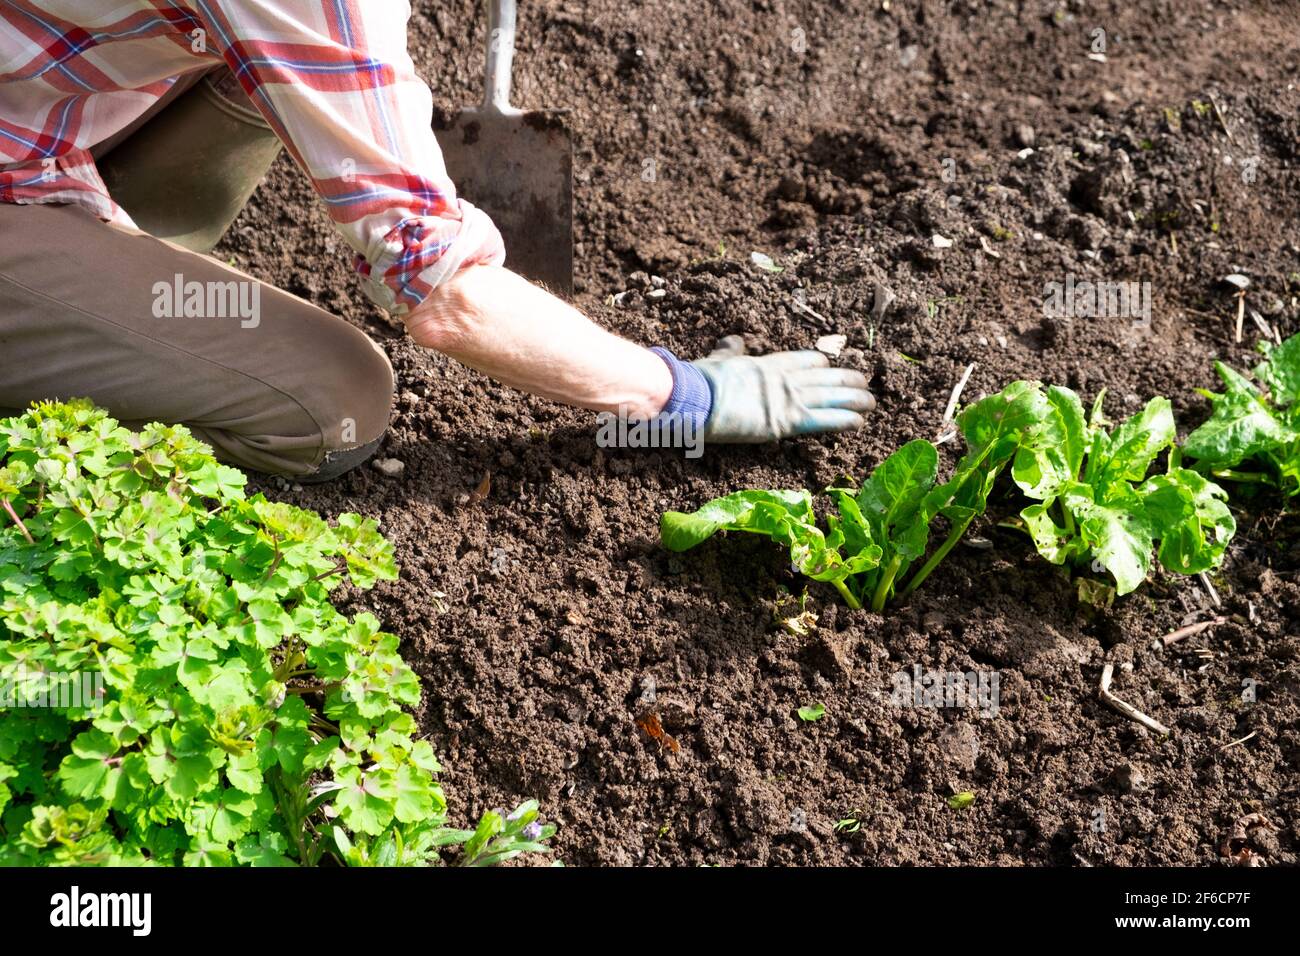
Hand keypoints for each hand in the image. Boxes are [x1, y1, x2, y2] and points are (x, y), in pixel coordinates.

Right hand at [691, 336, 874, 441]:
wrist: (695, 396)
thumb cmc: (699, 380)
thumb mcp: (717, 358)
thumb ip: (728, 351)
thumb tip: (732, 339)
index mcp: (766, 364)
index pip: (802, 360)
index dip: (821, 362)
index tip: (831, 364)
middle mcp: (783, 379)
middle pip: (824, 376)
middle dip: (846, 379)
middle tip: (864, 382)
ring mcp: (787, 399)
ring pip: (831, 396)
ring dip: (854, 399)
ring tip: (872, 402)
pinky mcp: (786, 421)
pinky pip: (824, 421)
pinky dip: (844, 420)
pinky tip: (860, 422)